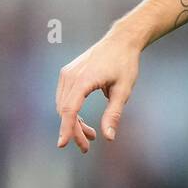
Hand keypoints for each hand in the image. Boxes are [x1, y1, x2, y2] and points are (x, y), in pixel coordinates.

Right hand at [55, 27, 141, 151]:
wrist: (121, 40)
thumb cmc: (125, 64)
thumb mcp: (124, 90)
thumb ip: (114, 114)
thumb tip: (108, 137)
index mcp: (84, 80)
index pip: (69, 109)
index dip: (66, 128)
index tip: (62, 144)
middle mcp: (70, 76)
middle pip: (65, 110)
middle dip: (74, 131)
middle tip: (87, 147)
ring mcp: (66, 74)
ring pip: (63, 106)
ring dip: (73, 123)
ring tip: (90, 136)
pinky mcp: (67, 74)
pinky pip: (64, 98)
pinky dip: (71, 112)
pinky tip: (82, 122)